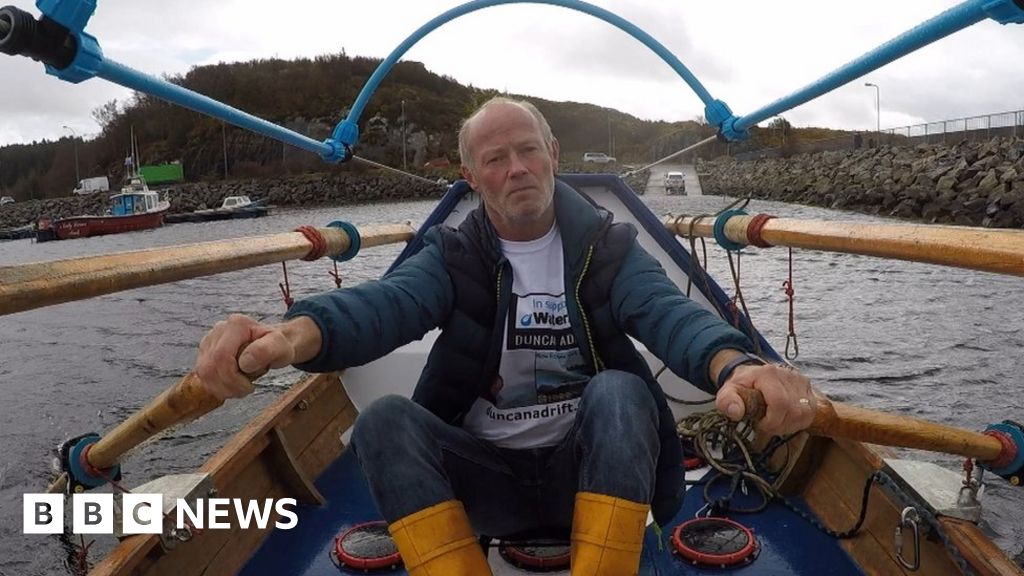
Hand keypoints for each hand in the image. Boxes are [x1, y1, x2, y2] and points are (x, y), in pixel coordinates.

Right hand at [194, 314, 312, 399]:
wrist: (273, 344)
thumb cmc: (278, 345)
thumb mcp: (280, 347)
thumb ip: (265, 351)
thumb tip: (244, 363)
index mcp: (236, 325)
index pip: (221, 357)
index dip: (232, 378)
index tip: (249, 386)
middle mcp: (218, 330)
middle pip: (209, 367)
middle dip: (227, 386)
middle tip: (245, 390)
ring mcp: (209, 341)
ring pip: (203, 373)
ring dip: (221, 388)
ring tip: (240, 388)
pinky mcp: (205, 352)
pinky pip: (203, 375)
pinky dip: (217, 386)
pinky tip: (232, 386)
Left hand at [715, 363, 814, 435]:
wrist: (754, 376)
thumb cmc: (743, 386)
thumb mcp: (728, 391)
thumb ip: (727, 401)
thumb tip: (735, 412)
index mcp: (768, 374)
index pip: (780, 403)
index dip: (772, 420)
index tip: (761, 423)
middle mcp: (789, 375)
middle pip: (793, 411)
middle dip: (779, 425)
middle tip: (766, 424)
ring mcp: (802, 382)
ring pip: (804, 414)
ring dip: (788, 425)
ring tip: (775, 421)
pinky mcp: (810, 390)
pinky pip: (810, 414)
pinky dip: (797, 422)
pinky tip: (784, 419)